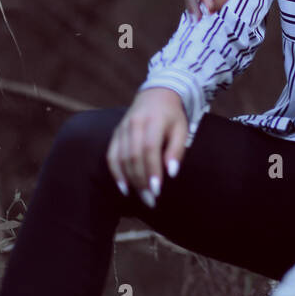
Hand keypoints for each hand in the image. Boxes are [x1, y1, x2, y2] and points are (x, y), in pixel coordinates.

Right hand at [107, 88, 188, 205]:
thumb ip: (177, 150)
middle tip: (151, 201)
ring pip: (121, 158)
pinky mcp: (115, 133)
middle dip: (141, 181)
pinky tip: (124, 188)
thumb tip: (171, 173)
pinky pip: (111, 155)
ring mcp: (122, 128)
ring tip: (141, 198)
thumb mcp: (182, 129)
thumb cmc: (172, 116)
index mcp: (153, 121)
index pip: (149, 148)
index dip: (151, 170)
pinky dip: (116, 173)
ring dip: (130, 180)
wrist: (156, 94)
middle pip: (134, 156)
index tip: (157, 190)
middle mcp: (134, 124)